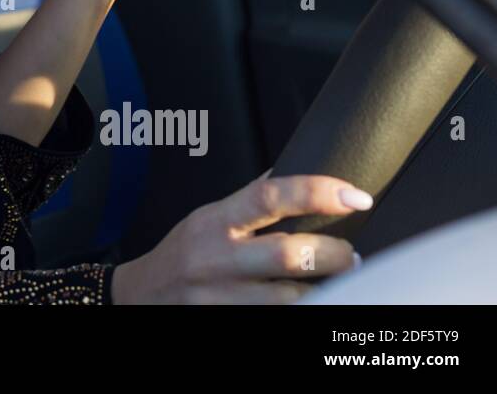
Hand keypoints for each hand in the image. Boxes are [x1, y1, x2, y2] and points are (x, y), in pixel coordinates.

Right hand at [109, 172, 369, 303]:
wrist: (140, 297)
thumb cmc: (183, 253)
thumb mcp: (206, 218)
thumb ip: (249, 202)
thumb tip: (293, 174)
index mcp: (215, 221)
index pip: (269, 196)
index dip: (317, 192)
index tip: (356, 196)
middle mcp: (216, 258)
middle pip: (289, 253)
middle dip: (334, 254)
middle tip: (352, 255)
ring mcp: (220, 297)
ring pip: (291, 297)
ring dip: (325, 290)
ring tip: (338, 283)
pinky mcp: (226, 321)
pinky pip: (276, 318)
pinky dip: (301, 308)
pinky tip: (310, 301)